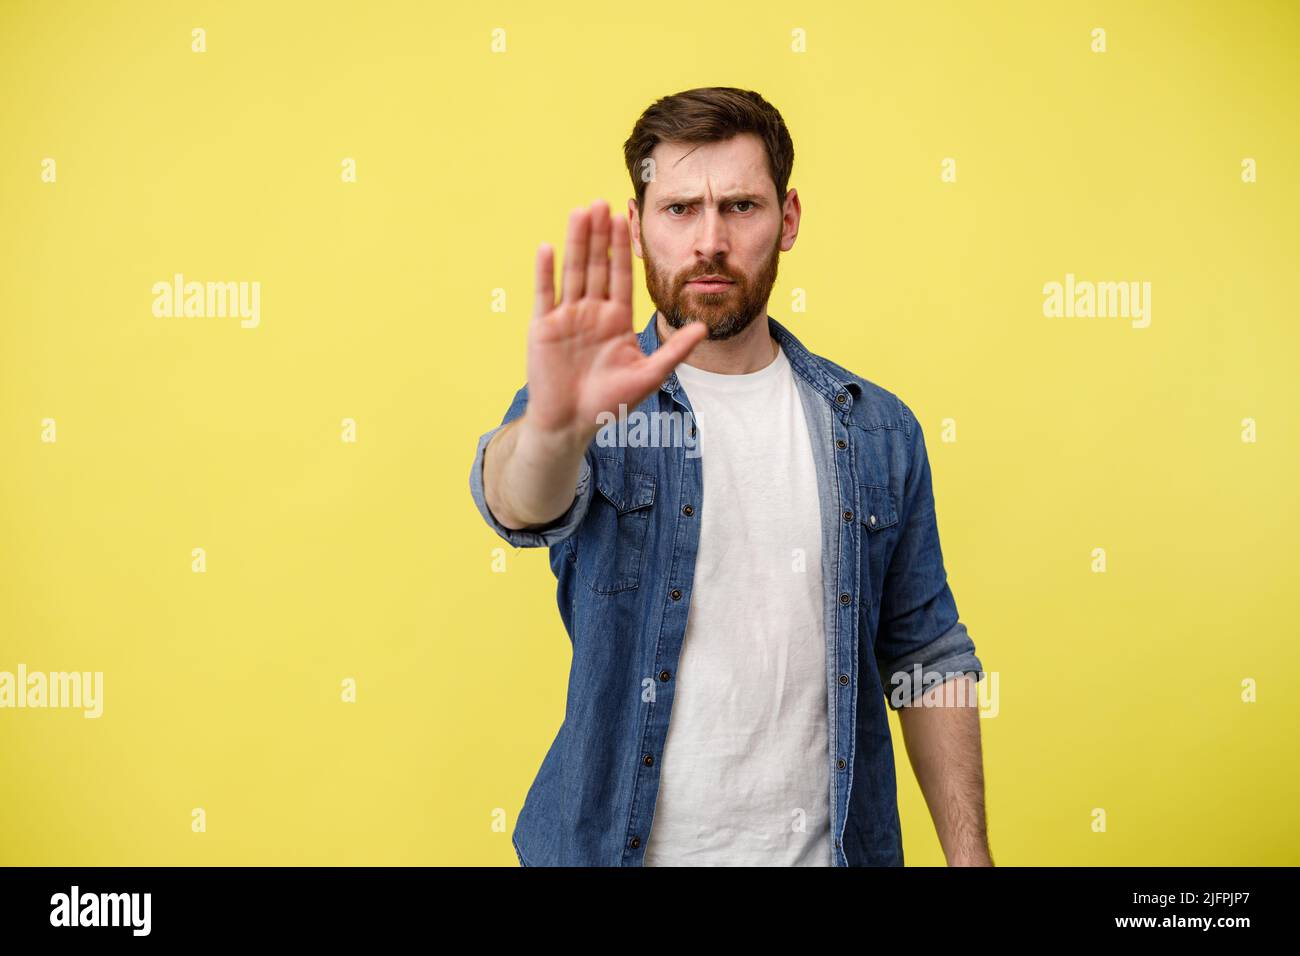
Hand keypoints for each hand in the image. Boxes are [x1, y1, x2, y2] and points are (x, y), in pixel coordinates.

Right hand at [522, 199, 706, 446]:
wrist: (571, 425)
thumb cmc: (609, 403)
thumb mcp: (649, 376)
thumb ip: (674, 351)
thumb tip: (703, 329)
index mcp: (616, 319)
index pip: (621, 276)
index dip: (621, 248)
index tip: (626, 218)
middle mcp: (591, 312)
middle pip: (596, 266)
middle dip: (599, 236)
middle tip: (603, 202)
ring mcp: (566, 318)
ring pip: (572, 273)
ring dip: (575, 243)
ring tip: (580, 212)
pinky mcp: (543, 328)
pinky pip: (545, 295)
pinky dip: (546, 273)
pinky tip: (548, 248)